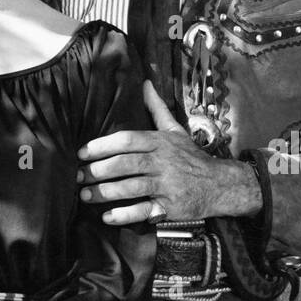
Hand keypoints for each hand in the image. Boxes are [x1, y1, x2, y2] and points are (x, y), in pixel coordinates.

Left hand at [76, 81, 260, 225]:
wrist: (221, 185)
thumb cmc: (191, 157)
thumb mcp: (175, 130)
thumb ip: (157, 109)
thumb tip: (145, 83)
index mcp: (160, 142)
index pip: (127, 140)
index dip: (102, 146)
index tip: (82, 154)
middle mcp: (163, 162)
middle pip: (126, 164)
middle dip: (98, 170)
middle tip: (79, 176)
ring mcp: (167, 185)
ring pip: (132, 187)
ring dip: (105, 192)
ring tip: (85, 195)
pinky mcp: (171, 207)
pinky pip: (144, 211)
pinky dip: (124, 215)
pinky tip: (107, 216)